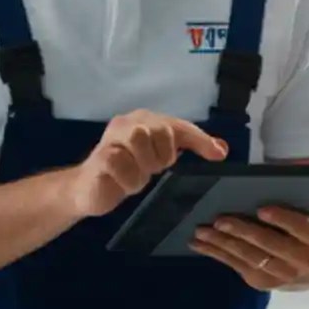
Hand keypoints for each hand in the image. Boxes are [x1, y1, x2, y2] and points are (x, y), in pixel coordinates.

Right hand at [67, 110, 228, 217]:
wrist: (87, 188)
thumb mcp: (157, 160)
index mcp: (145, 120)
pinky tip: (125, 183)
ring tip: (138, 177)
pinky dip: (129, 177)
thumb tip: (221, 149)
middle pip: (161, 129)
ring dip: (145, 166)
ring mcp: (112, 138)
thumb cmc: (126, 170)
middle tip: (155, 169)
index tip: (218, 155)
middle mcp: (128, 122)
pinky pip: (119, 161)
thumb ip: (186, 149)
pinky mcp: (100, 157)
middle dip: (164, 154)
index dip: (199, 139)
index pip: (179, 125)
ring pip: (139, 140)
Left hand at [190, 206, 308, 290]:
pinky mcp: (265, 282)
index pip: (301, 228)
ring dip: (223, 245)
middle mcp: (301, 262)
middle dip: (243, 232)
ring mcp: (282, 275)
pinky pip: (238, 266)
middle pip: (269, 245)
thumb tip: (287, 172)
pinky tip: (199, 244)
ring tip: (202, 231)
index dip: (282, 219)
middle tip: (221, 219)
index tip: (262, 209)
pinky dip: (217, 255)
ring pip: (250, 258)